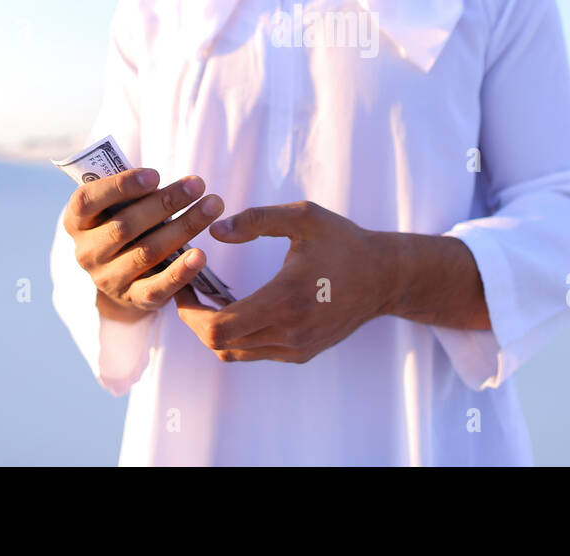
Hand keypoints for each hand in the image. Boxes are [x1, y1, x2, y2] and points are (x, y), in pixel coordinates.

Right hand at [63, 168, 224, 323]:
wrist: (122, 275)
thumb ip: (131, 192)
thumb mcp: (118, 206)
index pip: (87, 201)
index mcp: (76, 221)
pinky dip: (180, 272)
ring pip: (147, 252)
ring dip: (183, 227)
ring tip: (212, 207)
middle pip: (125, 226)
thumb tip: (164, 181)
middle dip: (165, 203)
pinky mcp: (132, 299)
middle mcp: (87, 252)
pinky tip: (200, 255)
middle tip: (198, 184)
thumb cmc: (126, 223)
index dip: (120, 186)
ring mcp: (107, 278)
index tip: (156, 175)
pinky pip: (157, 287)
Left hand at [175, 201, 396, 362]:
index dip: (190, 312)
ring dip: (215, 328)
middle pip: (220, 344)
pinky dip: (237, 335)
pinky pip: (255, 352)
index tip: (184, 286)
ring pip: (235, 352)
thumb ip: (257, 219)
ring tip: (208, 296)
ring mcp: (296, 348)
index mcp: (286, 299)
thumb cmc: (344, 242)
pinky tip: (235, 306)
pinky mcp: (301, 353)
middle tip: (188, 289)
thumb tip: (216, 231)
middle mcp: (290, 332)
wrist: (385, 277)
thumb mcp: (304, 216)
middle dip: (195, 319)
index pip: (219, 327)